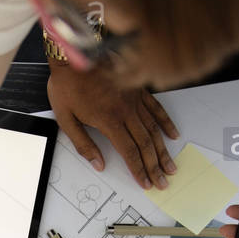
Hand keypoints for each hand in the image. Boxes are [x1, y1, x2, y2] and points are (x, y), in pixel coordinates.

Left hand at [47, 63, 178, 188]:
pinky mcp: (137, 90)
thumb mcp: (66, 119)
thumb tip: (98, 164)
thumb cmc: (67, 85)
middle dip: (155, 166)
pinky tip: (172, 135)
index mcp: (108, 121)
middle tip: (164, 182)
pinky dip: (165, 123)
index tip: (146, 183)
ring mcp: (134, 100)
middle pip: (145, 144)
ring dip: (163, 150)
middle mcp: (126, 111)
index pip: (129, 152)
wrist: (75, 54)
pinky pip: (156, 108)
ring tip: (171, 166)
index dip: (139, 170)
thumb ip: (83, 144)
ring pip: (154, 129)